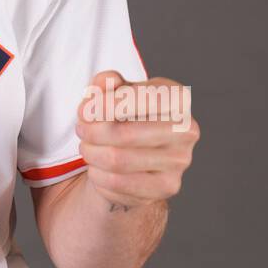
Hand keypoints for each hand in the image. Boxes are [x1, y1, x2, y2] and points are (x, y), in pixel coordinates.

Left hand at [75, 70, 199, 207]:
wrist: (136, 151)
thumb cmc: (124, 114)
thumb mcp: (113, 92)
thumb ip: (106, 82)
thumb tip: (105, 82)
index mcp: (177, 98)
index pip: (141, 99)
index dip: (106, 105)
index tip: (84, 111)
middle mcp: (186, 129)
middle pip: (124, 134)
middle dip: (92, 132)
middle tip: (81, 130)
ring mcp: (180, 160)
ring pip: (118, 160)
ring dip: (91, 153)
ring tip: (86, 147)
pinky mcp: (168, 186)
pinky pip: (118, 184)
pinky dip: (98, 175)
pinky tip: (97, 167)